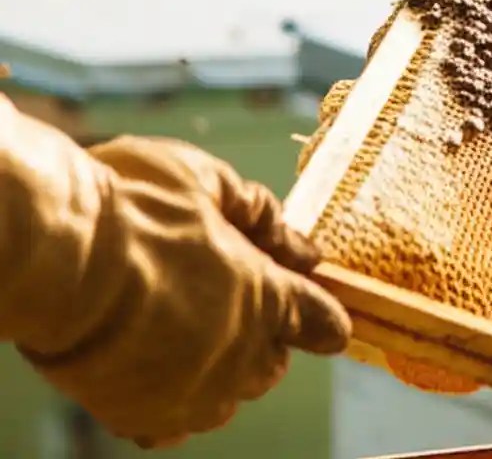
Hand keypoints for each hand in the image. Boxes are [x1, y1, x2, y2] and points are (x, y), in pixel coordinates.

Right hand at [6, 131, 350, 447]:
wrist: (53, 254)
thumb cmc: (131, 204)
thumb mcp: (207, 181)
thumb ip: (263, 217)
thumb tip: (302, 249)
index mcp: (268, 298)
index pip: (323, 322)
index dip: (320, 312)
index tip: (315, 307)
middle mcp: (241, 356)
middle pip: (272, 362)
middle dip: (262, 335)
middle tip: (224, 298)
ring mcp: (194, 393)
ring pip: (227, 397)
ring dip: (218, 370)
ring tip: (180, 329)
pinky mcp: (143, 416)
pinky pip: (172, 425)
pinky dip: (171, 401)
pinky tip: (151, 367)